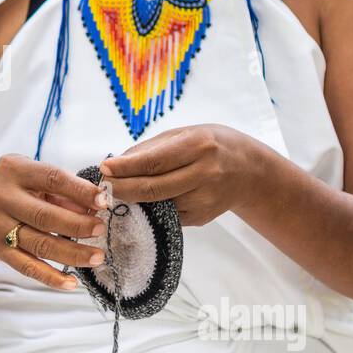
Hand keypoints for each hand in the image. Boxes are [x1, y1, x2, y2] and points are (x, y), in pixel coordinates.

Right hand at [0, 154, 109, 289]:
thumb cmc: (21, 187)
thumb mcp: (38, 177)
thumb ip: (65, 191)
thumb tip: (95, 209)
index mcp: (14, 169)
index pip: (52, 178)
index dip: (80, 191)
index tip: (104, 202)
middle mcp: (1, 196)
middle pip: (44, 215)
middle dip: (77, 225)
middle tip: (100, 230)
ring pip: (39, 244)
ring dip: (72, 253)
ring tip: (96, 257)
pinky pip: (27, 267)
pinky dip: (51, 277)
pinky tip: (72, 283)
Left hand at [97, 124, 270, 226]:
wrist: (250, 171)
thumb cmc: (211, 146)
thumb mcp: (185, 134)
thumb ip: (151, 148)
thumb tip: (116, 164)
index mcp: (199, 146)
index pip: (154, 161)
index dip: (126, 167)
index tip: (104, 168)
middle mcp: (204, 174)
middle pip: (153, 188)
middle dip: (121, 189)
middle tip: (102, 186)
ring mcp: (205, 200)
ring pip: (157, 205)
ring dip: (132, 201)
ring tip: (116, 192)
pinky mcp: (202, 218)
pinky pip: (167, 215)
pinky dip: (149, 210)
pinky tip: (140, 202)